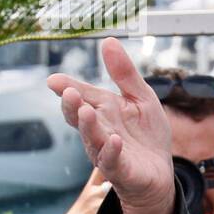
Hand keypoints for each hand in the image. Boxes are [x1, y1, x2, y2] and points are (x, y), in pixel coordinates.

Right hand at [47, 37, 174, 213]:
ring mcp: (107, 151)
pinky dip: (112, 150)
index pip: (82, 98)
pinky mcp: (121, 170)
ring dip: (88, 126)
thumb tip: (108, 40)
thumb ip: (124, 73)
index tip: (54, 80)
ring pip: (92, 139)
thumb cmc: (146, 135)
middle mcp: (99, 131)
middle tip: (69, 92)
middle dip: (73, 106)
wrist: (159, 172)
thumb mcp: (140, 98)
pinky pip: (113, 161)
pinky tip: (114, 140)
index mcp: (102, 111)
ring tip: (86, 111)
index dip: (68, 88)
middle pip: (79, 118)